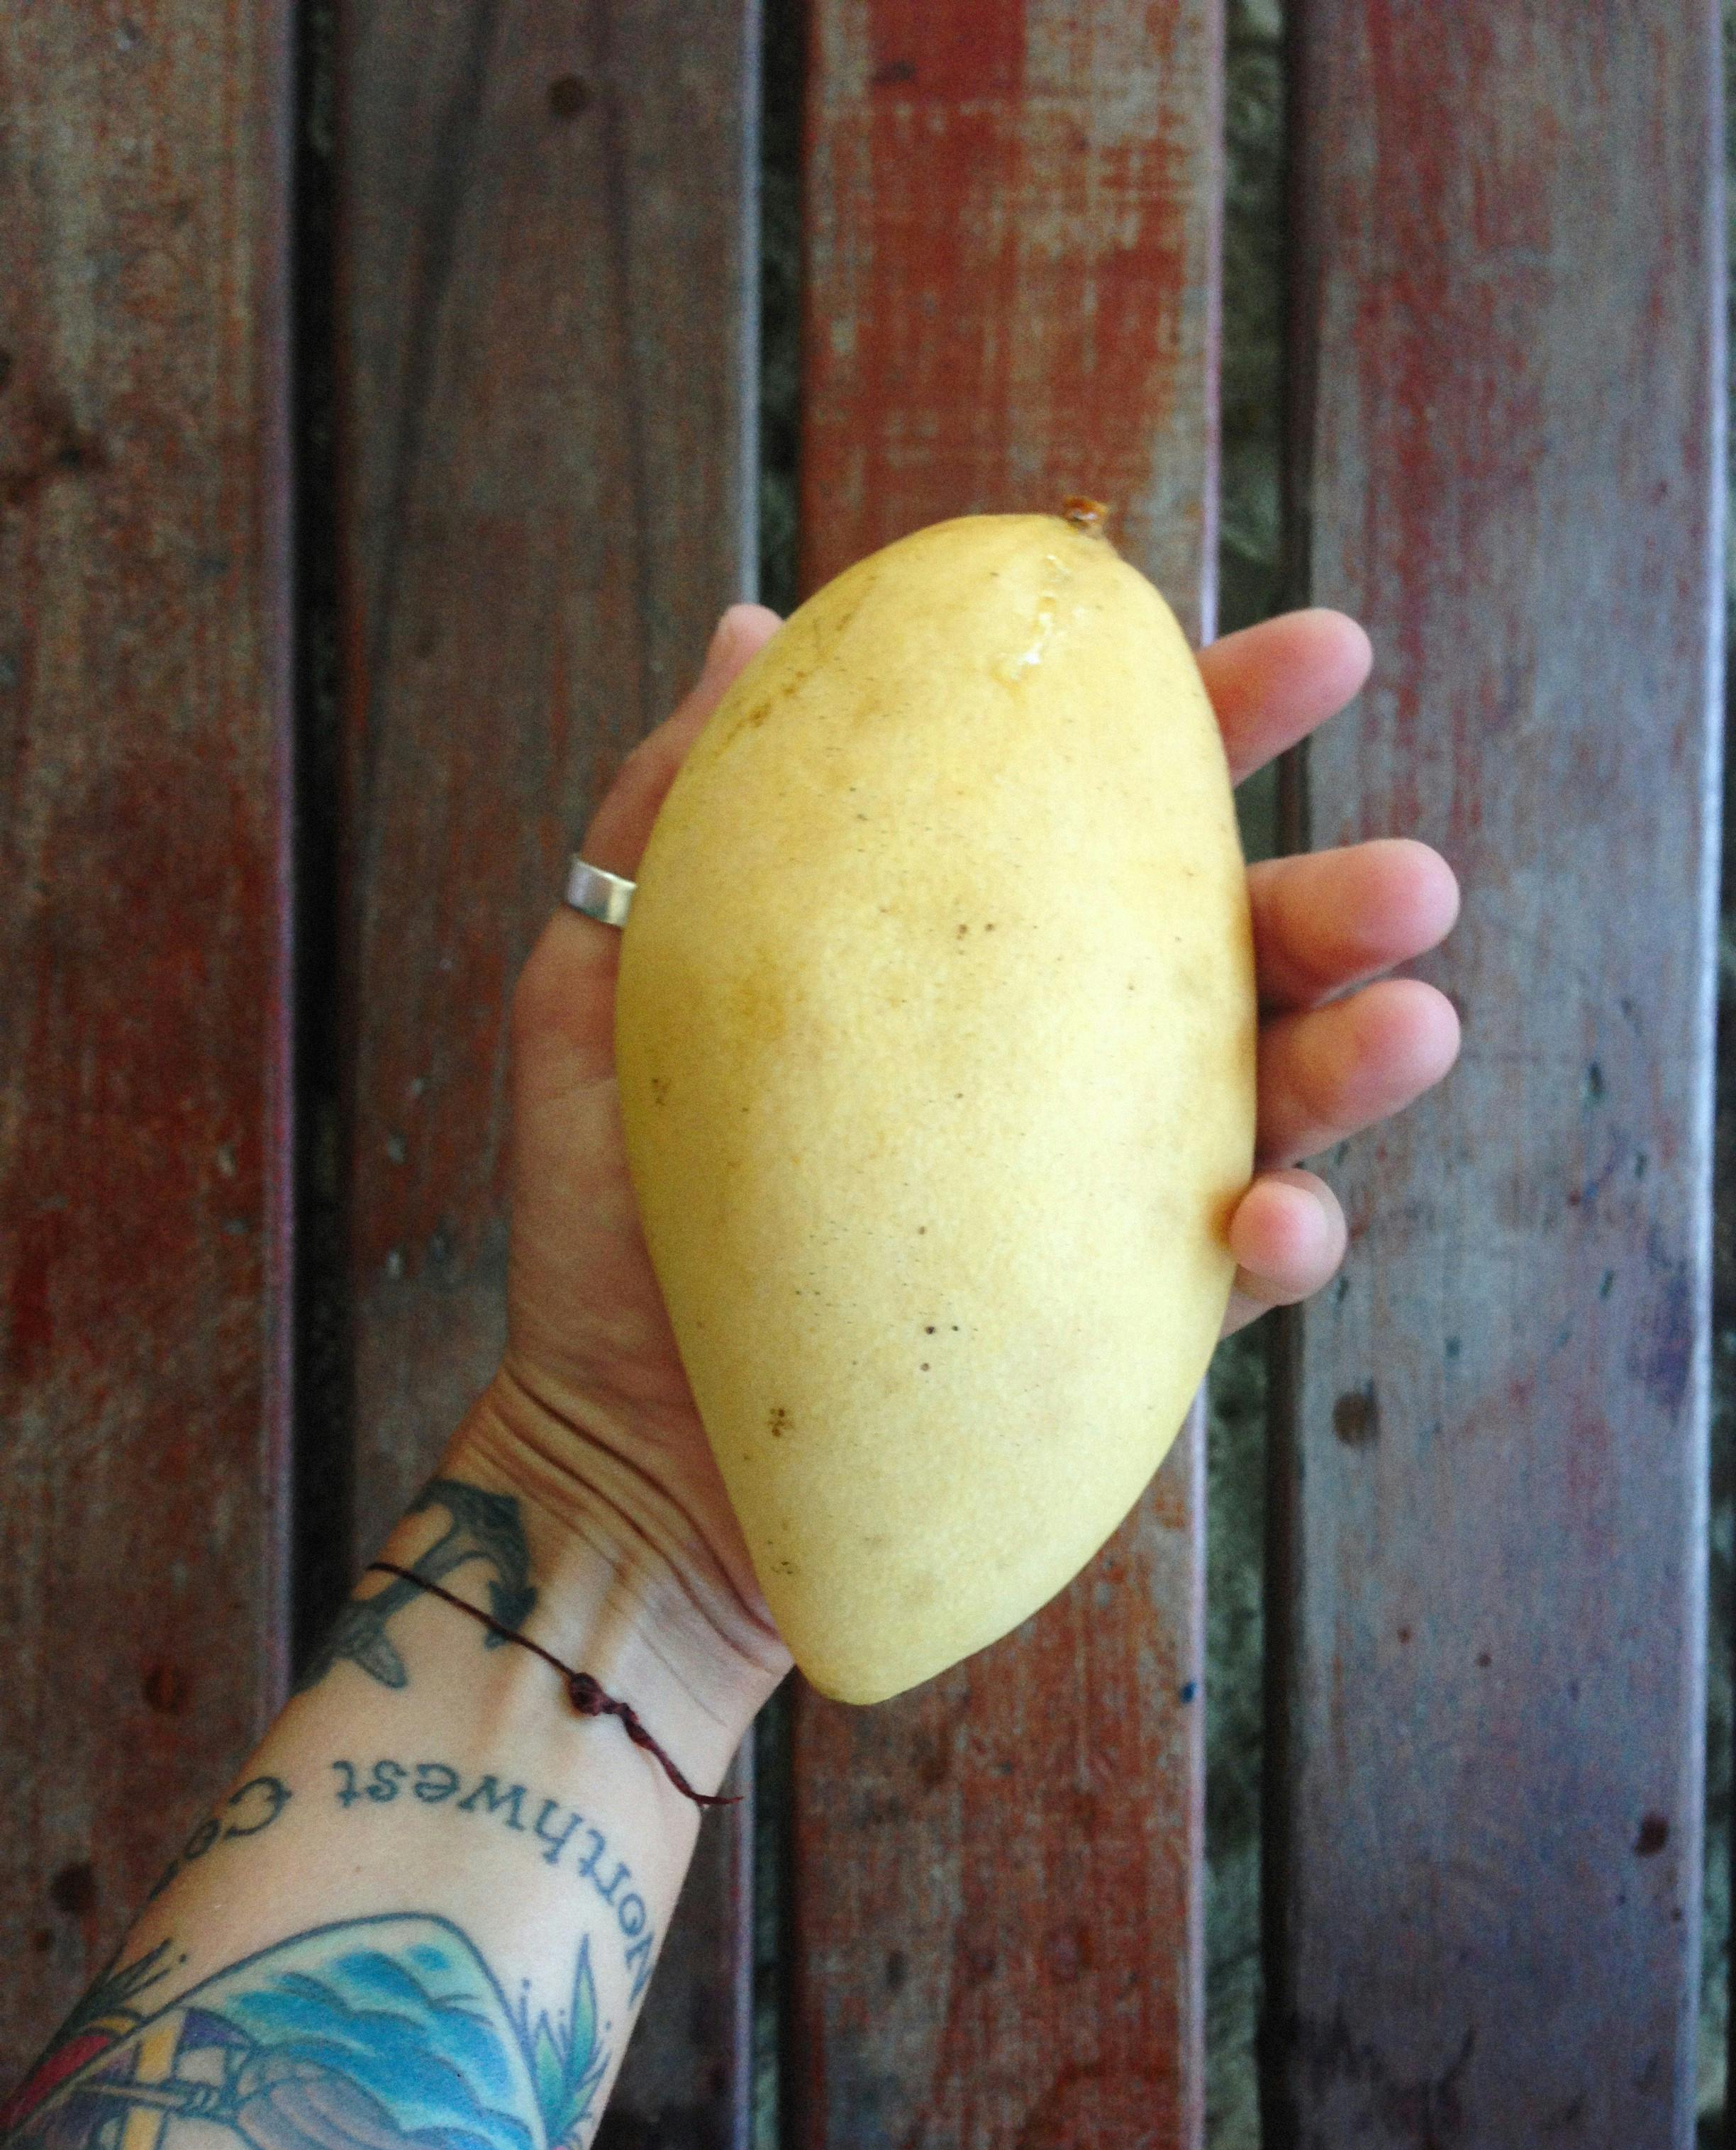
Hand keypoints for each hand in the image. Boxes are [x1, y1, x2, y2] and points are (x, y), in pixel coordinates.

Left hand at [485, 605, 1456, 1674]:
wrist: (618, 1448)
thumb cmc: (610, 1218)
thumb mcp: (607, 989)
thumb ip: (672, 811)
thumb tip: (750, 626)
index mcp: (963, 953)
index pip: (1106, 810)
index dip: (1219, 724)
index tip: (1325, 657)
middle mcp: (1051, 1058)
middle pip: (1231, 953)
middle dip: (1341, 903)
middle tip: (1410, 879)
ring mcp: (1094, 1193)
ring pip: (1272, 1107)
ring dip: (1361, 1062)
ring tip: (1415, 1025)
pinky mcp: (1111, 1325)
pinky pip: (1228, 1277)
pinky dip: (1279, 1241)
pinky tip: (1270, 1216)